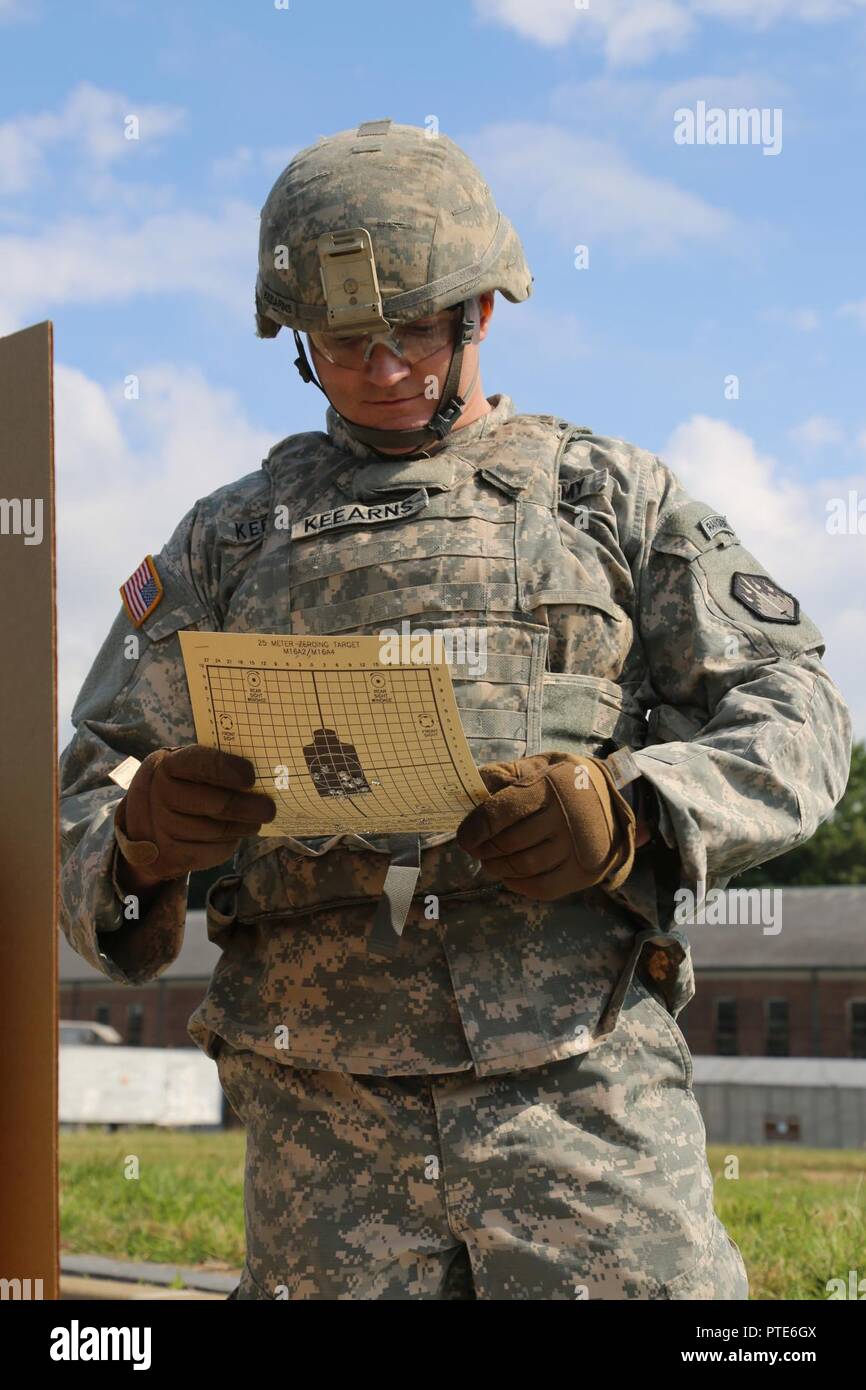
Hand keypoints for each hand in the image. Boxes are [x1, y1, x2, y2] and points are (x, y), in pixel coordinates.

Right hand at [113, 745, 276, 886]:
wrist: (144, 823)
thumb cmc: (180, 786)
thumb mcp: (187, 768)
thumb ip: (214, 767)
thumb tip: (262, 775)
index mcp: (168, 764)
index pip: (202, 763)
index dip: (228, 770)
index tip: (251, 777)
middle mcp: (159, 794)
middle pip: (217, 804)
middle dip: (249, 807)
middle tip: (269, 809)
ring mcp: (161, 828)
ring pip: (218, 830)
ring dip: (244, 827)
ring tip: (254, 822)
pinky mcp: (168, 857)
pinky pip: (212, 852)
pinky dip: (229, 844)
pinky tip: (232, 836)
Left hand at [455, 752, 635, 900]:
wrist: (618, 803)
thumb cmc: (569, 782)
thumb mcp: (541, 766)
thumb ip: (506, 773)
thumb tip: (471, 787)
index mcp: (551, 786)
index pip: (501, 812)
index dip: (475, 828)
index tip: (465, 837)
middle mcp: (565, 818)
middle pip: (509, 843)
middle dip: (484, 849)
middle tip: (477, 848)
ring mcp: (577, 849)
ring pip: (523, 867)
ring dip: (498, 867)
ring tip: (491, 861)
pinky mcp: (584, 873)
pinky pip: (542, 888)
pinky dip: (519, 885)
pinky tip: (511, 874)